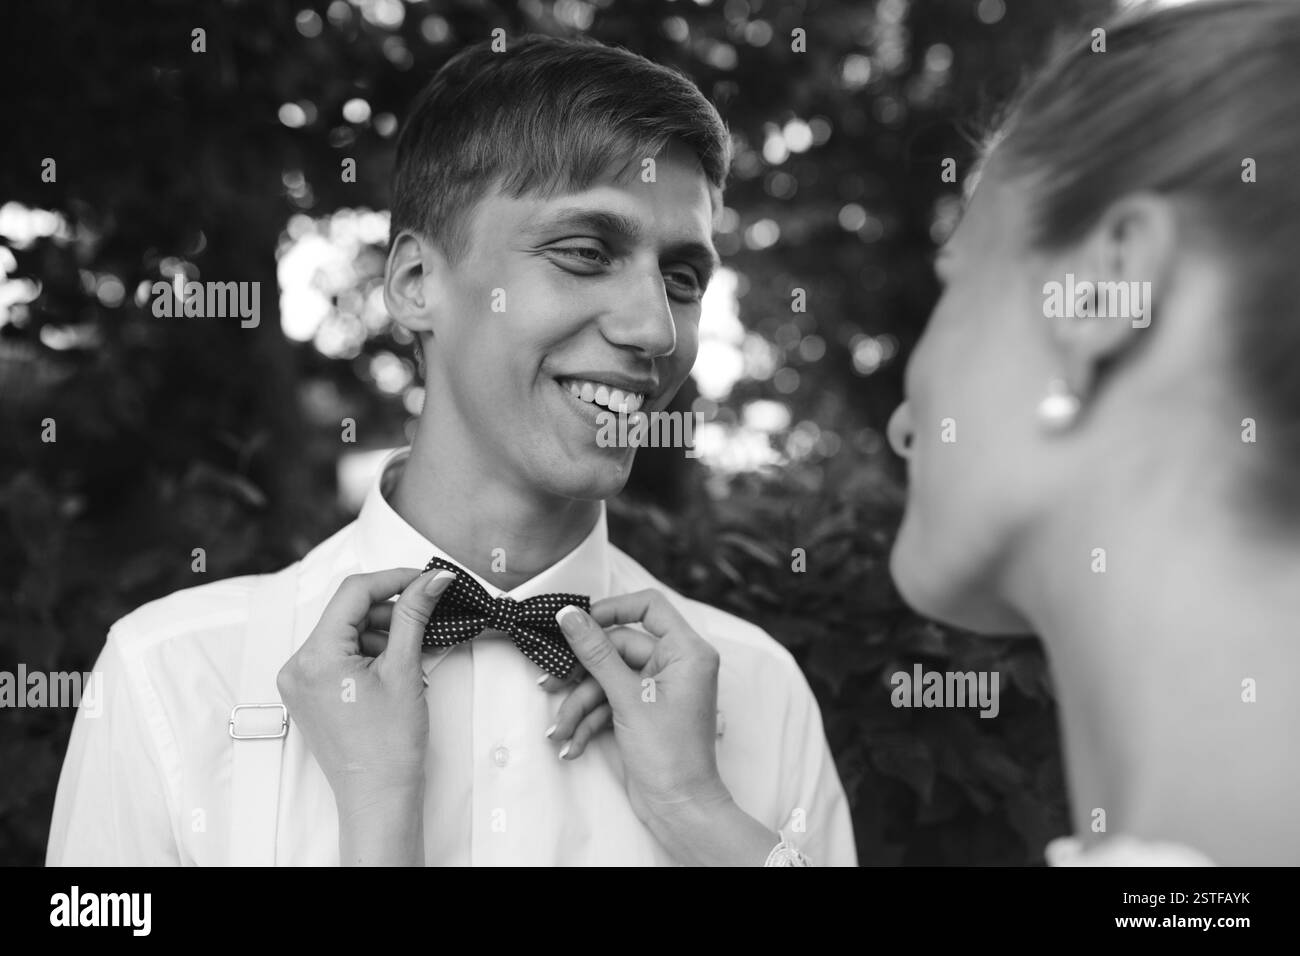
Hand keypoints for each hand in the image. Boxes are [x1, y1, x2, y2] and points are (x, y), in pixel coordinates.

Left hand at [276, 567, 454, 863]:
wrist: (378, 795)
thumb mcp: (404, 668)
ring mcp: (298, 680)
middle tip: (425, 614)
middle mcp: (297, 665)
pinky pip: (336, 654)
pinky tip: (393, 666)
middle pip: (346, 611)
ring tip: (410, 652)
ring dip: (379, 631)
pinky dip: (366, 651)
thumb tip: (431, 577)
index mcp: (315, 656)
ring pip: (343, 632)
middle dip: (388, 609)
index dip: (393, 578)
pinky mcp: (307, 692)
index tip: (425, 579)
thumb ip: (414, 614)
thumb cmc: (390, 743)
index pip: (353, 592)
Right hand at [553, 589, 777, 863]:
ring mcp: (659, 688)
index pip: (648, 605)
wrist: (680, 810)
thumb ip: (596, 653)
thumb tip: (569, 614)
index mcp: (686, 650)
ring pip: (608, 679)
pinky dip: (591, 722)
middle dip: (582, 675)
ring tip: (558, 732)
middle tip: (547, 684)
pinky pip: (611, 702)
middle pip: (618, 648)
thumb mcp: (627, 698)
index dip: (611, 609)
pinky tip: (571, 745)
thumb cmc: (669, 754)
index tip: (577, 622)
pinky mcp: (644, 711)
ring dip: (581, 706)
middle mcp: (676, 664)